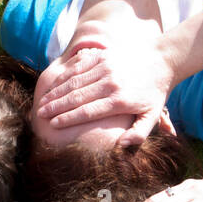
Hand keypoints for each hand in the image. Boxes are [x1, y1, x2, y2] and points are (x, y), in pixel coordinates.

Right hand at [35, 37, 175, 146]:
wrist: (162, 60)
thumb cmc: (154, 93)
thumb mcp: (152, 116)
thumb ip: (138, 134)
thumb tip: (122, 145)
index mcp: (119, 100)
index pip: (87, 111)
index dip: (68, 119)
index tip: (54, 125)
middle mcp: (109, 83)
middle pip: (76, 97)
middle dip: (55, 107)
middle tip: (40, 115)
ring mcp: (104, 67)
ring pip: (74, 81)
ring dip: (56, 92)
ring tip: (42, 102)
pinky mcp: (102, 56)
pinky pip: (78, 66)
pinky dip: (63, 77)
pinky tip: (53, 85)